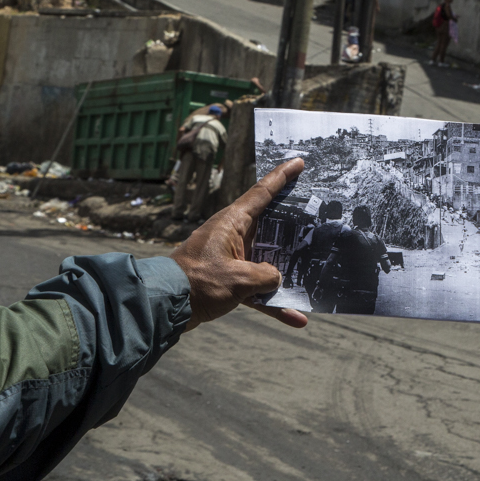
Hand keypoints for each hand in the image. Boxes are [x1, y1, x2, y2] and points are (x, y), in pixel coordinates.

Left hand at [171, 158, 308, 331]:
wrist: (165, 307)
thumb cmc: (198, 283)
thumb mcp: (240, 279)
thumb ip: (266, 275)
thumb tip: (275, 277)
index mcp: (232, 223)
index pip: (262, 193)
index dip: (282, 177)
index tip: (298, 163)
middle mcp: (232, 235)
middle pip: (270, 224)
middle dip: (293, 221)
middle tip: (315, 212)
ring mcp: (231, 258)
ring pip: (267, 259)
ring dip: (287, 271)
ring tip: (313, 272)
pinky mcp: (228, 280)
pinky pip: (257, 289)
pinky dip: (273, 302)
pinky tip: (295, 317)